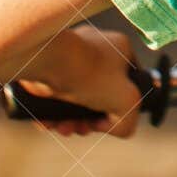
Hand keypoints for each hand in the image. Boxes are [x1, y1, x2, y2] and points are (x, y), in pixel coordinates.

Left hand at [17, 27, 143, 137]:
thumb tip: (116, 127)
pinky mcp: (47, 67)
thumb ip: (129, 120)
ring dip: (70, 120)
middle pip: (98, 94)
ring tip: (64, 128)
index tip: (109, 120)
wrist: (47, 62)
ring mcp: (69, 57)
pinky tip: (50, 123)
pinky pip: (53, 95)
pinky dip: (52, 112)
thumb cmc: (89, 73)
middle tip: (84, 128)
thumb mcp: (127, 102)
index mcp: (120, 48)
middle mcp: (94, 48)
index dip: (121, 106)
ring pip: (74, 98)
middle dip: (90, 119)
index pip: (128, 81)